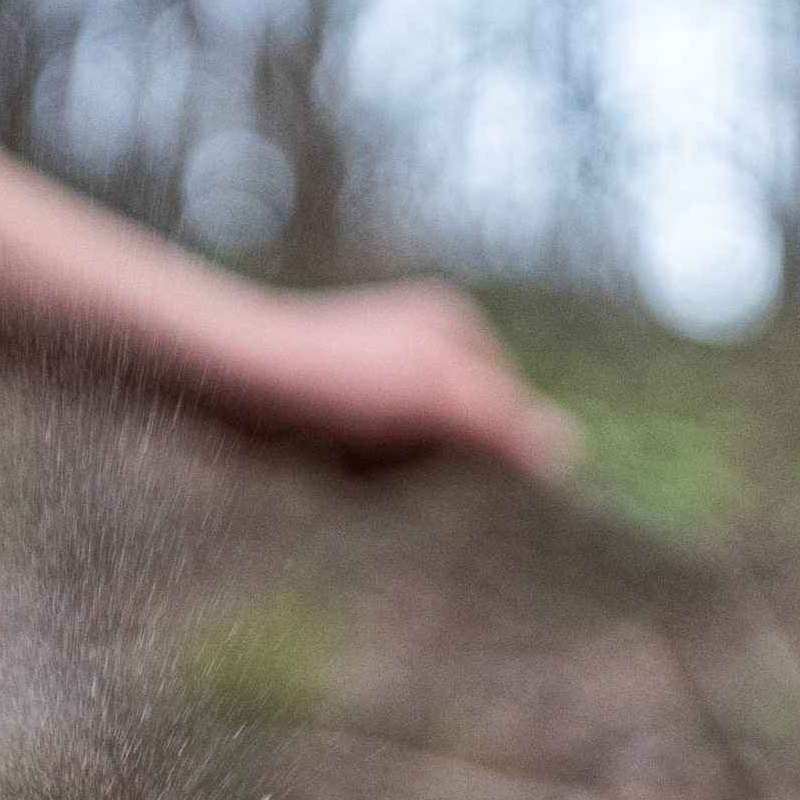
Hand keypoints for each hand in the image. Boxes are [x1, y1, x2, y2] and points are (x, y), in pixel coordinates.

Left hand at [204, 281, 580, 481]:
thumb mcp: (433, 405)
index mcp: (454, 327)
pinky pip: (364, 463)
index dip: (462, 447)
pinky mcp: (333, 400)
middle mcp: (418, 342)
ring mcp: (375, 370)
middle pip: (452, 442)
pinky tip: (317, 456)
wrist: (228, 377)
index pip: (499, 420)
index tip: (410, 430)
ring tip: (336, 448)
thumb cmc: (334, 388)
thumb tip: (571, 453)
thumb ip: (504, 428)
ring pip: (406, 460)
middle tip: (367, 440)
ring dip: (377, 472)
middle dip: (416, 461)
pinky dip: (345, 471)